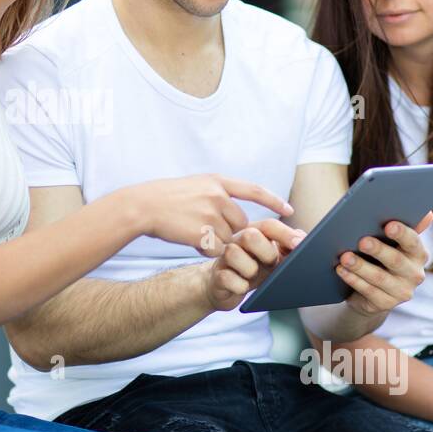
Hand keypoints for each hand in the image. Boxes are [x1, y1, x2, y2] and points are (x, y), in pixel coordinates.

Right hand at [135, 174, 292, 258]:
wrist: (143, 206)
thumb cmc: (166, 198)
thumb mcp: (195, 186)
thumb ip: (216, 194)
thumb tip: (237, 212)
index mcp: (217, 182)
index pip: (254, 190)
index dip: (274, 201)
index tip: (289, 210)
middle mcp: (218, 196)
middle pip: (240, 223)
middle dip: (228, 230)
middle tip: (204, 226)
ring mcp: (211, 214)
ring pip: (228, 239)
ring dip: (215, 241)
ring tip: (192, 230)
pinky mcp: (203, 233)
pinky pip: (215, 250)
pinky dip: (205, 249)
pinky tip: (188, 238)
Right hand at [204, 218, 305, 310]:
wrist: (222, 287)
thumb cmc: (251, 270)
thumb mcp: (271, 259)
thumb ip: (287, 248)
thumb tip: (302, 237)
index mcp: (253, 233)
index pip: (269, 225)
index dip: (286, 233)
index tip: (301, 244)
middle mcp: (237, 241)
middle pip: (250, 235)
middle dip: (266, 251)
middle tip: (271, 263)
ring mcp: (224, 258)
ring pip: (233, 253)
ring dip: (249, 269)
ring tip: (252, 277)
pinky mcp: (217, 276)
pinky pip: (227, 278)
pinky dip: (239, 286)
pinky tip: (242, 287)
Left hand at [334, 213, 431, 316]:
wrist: (371, 292)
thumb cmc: (380, 258)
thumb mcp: (390, 243)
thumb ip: (401, 227)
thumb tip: (427, 214)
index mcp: (418, 253)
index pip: (413, 242)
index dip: (402, 233)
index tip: (388, 225)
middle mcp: (415, 274)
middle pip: (396, 260)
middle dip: (378, 250)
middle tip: (362, 240)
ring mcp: (402, 291)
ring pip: (379, 277)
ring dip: (360, 266)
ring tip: (344, 257)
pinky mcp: (386, 304)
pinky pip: (368, 291)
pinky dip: (353, 279)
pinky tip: (341, 270)